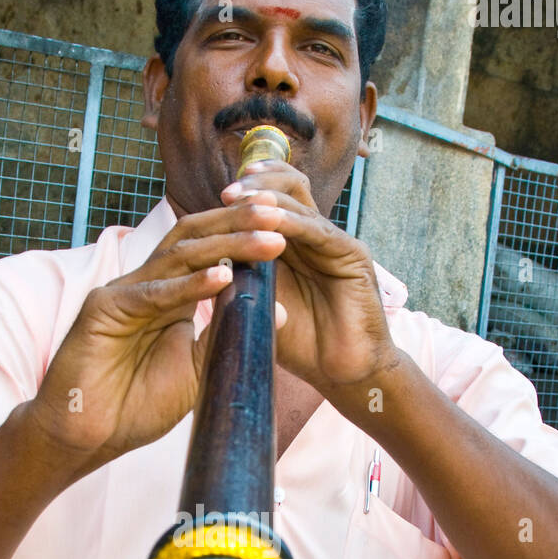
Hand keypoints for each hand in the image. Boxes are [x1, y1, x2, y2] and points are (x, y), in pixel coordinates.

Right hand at [26, 200, 288, 472]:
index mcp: (169, 296)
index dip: (244, 236)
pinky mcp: (104, 309)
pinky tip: (222, 277)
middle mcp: (146, 285)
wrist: (86, 437)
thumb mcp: (196, 371)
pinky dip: (188, 285)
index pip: (209, 252)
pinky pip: (152, 293)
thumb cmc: (136, 407)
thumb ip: (229, 338)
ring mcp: (123, 292)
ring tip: (265, 240)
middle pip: (195, 241)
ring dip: (225, 246)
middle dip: (239, 226)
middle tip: (280, 216)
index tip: (286, 227)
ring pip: (178, 257)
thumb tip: (281, 311)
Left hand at [221, 161, 400, 390]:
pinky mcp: (353, 256)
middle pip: (288, 189)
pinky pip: (318, 232)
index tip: (219, 197)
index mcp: (295, 245)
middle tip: (227, 193)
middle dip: (256, 185)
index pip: (274, 200)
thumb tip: (204, 262)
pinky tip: (270, 222)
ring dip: (268, 199)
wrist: (342, 372)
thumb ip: (241, 280)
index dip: (250, 191)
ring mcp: (335, 243)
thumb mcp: (261, 305)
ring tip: (241, 199)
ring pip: (300, 204)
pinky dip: (292, 224)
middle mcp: (316, 236)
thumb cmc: (302, 344)